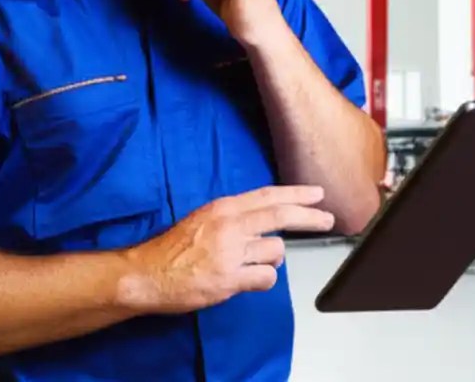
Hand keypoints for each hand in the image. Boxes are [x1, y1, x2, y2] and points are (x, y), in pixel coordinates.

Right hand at [118, 186, 334, 314]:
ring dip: (273, 259)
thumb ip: (234, 218)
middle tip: (327, 219)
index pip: (269, 195)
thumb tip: (265, 222)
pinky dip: (264, 280)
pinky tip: (248, 280)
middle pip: (281, 215)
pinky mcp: (230, 279)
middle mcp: (230, 226)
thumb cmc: (172, 249)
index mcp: (223, 208)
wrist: (147, 274)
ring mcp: (231, 253)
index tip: (317, 194)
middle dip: (310, 217)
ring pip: (276, 251)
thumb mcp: (204, 219)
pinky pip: (266, 278)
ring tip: (254, 264)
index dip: (297, 194)